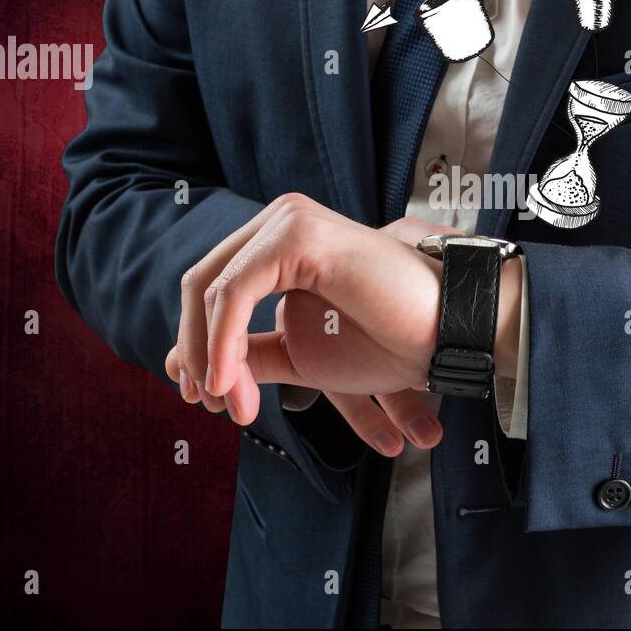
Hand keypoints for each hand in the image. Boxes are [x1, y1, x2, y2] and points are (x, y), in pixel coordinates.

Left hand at [165, 194, 520, 455]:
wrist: (447, 331)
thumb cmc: (389, 340)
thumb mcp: (301, 353)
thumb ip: (246, 353)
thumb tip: (182, 365)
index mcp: (278, 245)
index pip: (210, 288)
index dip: (197, 346)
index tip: (209, 400)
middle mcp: (279, 222)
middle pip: (200, 285)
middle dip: (198, 353)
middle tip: (215, 407)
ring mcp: (288, 222)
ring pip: (210, 289)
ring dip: (211, 356)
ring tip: (233, 405)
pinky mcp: (299, 235)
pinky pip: (234, 292)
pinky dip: (222, 342)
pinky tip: (232, 383)